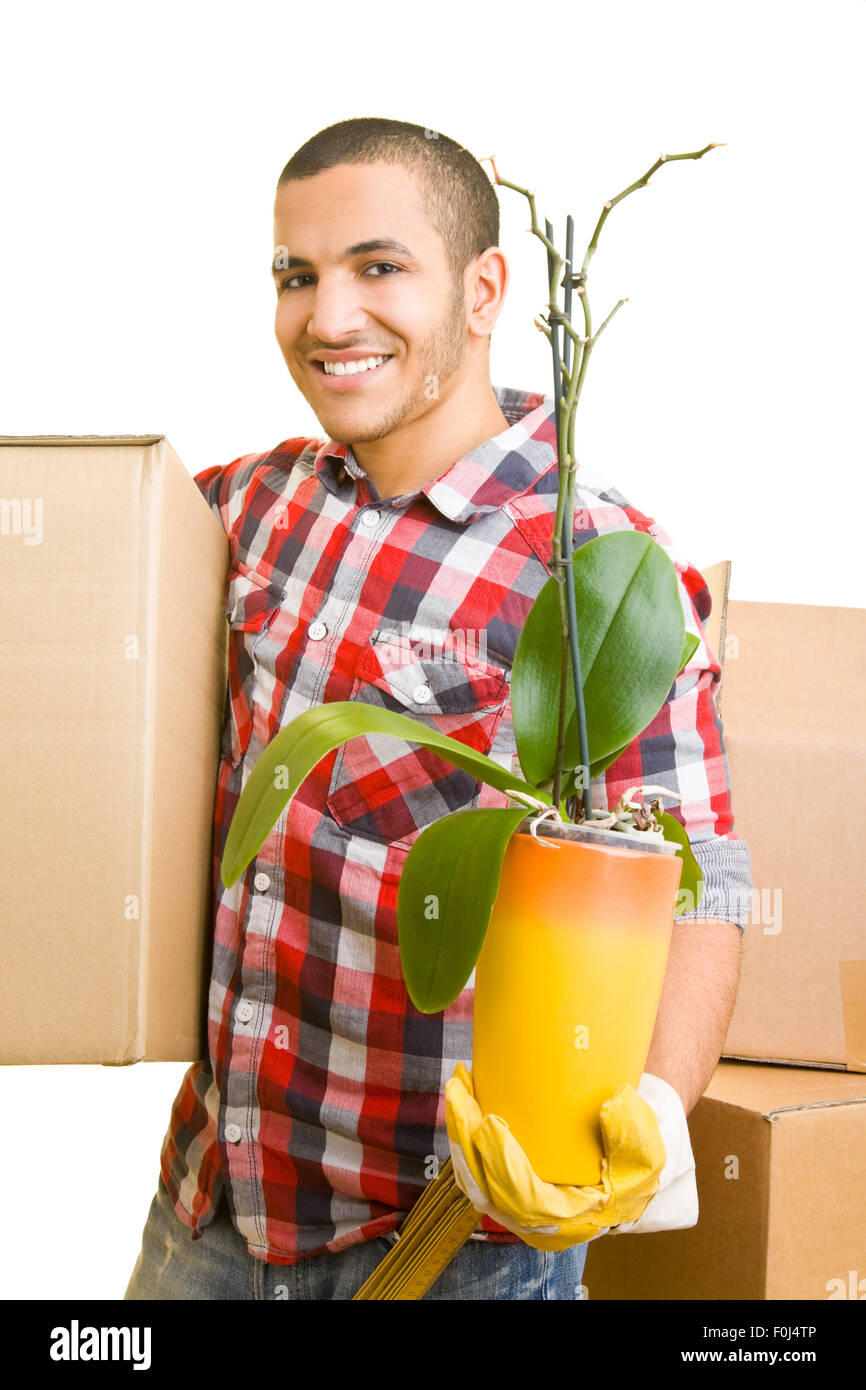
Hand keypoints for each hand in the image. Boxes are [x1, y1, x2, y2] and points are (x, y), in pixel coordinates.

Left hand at [445, 1063, 697, 1250]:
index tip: (491, 1123)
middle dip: (466, 1140)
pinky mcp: (501, 1180)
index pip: (524, 1201)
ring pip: (472, 1174)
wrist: (619, 1162)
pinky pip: (472, 1162)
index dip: (502, 1166)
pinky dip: (462, 1131)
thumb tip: (613, 1105)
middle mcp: (532, 1217)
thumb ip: (635, 1136)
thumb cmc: (630, 1165)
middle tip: (462, 1094)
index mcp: (565, 1218)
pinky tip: (463, 1095)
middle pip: (485, 1186)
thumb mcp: (645, 1156)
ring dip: (459, 1132)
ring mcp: (512, 1201)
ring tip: (458, 1087)